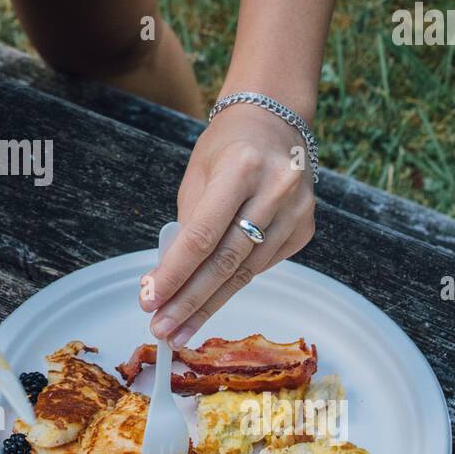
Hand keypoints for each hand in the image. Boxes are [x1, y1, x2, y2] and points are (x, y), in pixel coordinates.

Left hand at [140, 103, 315, 343]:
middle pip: (225, 262)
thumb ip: (187, 227)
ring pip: (245, 273)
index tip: (149, 301)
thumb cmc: (227, 148)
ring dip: (208, 304)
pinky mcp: (305, 229)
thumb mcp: (198, 176)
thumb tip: (168, 281)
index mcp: (240, 170)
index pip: (202, 236)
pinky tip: (211, 299)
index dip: (174, 274)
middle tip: (162, 330)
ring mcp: (297, 212)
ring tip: (179, 329)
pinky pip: (262, 266)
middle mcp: (275, 191)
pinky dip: (233, 284)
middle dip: (189, 302)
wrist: (275, 123)